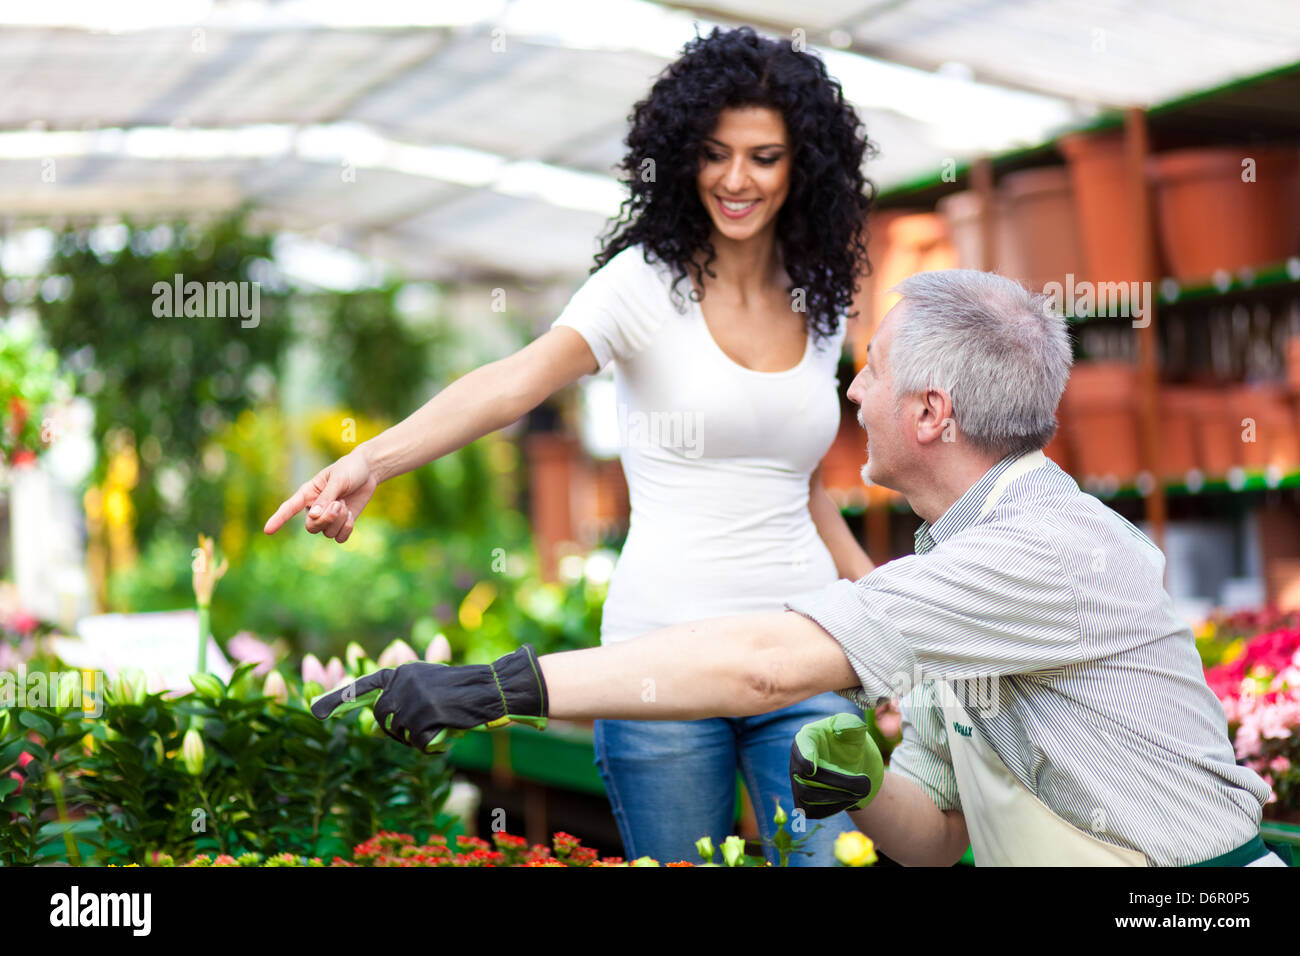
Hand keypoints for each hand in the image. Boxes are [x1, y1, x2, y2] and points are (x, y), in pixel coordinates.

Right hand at [263, 448, 376, 541]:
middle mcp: (314, 508)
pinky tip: (351, 516)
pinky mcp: (342, 524)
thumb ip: (326, 497)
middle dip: (326, 519)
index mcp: (308, 493)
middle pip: (311, 527)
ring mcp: (328, 518)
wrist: (369, 471)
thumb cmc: (350, 469)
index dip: (278, 519)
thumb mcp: (338, 479)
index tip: (267, 530)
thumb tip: (313, 516)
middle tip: (339, 504)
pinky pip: (339, 538)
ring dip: (339, 520)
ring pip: (327, 533)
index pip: (289, 508)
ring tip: (345, 503)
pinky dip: (346, 529)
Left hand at [309, 645, 549, 753]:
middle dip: (396, 731)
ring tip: (438, 726)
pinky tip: (446, 734)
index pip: (363, 686)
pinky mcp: (426, 715)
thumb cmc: (462, 691)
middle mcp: (402, 683)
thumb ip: (401, 699)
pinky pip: (417, 743)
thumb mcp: (427, 684)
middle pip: (382, 719)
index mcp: (401, 672)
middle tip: (421, 729)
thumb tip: (373, 723)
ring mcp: (413, 699)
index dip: (337, 699)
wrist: (492, 688)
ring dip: (416, 738)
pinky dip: (431, 745)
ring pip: (398, 733)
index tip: (313, 712)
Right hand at [789, 712, 883, 818]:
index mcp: (805, 739)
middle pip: (807, 778)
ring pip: (809, 797)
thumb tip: (845, 728)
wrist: (848, 762)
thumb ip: (851, 725)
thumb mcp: (853, 729)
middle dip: (838, 783)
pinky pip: (813, 811)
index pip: (801, 751)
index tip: (813, 768)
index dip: (804, 760)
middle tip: (865, 785)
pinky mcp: (803, 802)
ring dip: (838, 796)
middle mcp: (796, 761)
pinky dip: (834, 808)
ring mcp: (796, 783)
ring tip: (862, 791)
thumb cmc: (848, 741)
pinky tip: (851, 799)